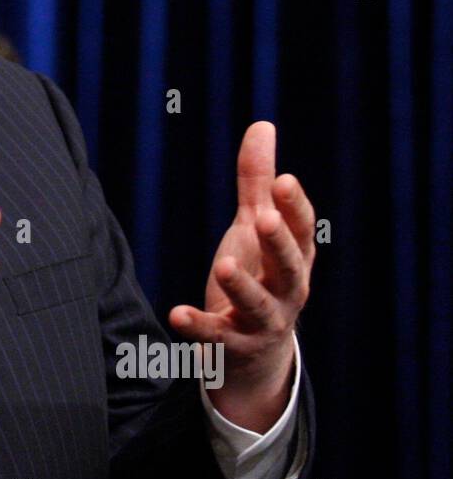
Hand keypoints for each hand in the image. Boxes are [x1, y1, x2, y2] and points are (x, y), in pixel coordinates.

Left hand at [168, 121, 314, 430]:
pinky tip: (177, 313)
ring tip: (225, 266)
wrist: (254, 354)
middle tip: (264, 217)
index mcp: (294, 258)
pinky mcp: (232, 345)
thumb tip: (262, 124)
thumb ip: (257, 181)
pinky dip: (198, 326)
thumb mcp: (254, 228)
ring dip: (243, 287)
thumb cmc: (257, 274)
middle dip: (278, 243)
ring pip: (258, 305)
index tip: (284, 180)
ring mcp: (262, 321)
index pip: (302, 230)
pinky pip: (216, 337)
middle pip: (289, 267)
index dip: (295, 207)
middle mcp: (287, 290)